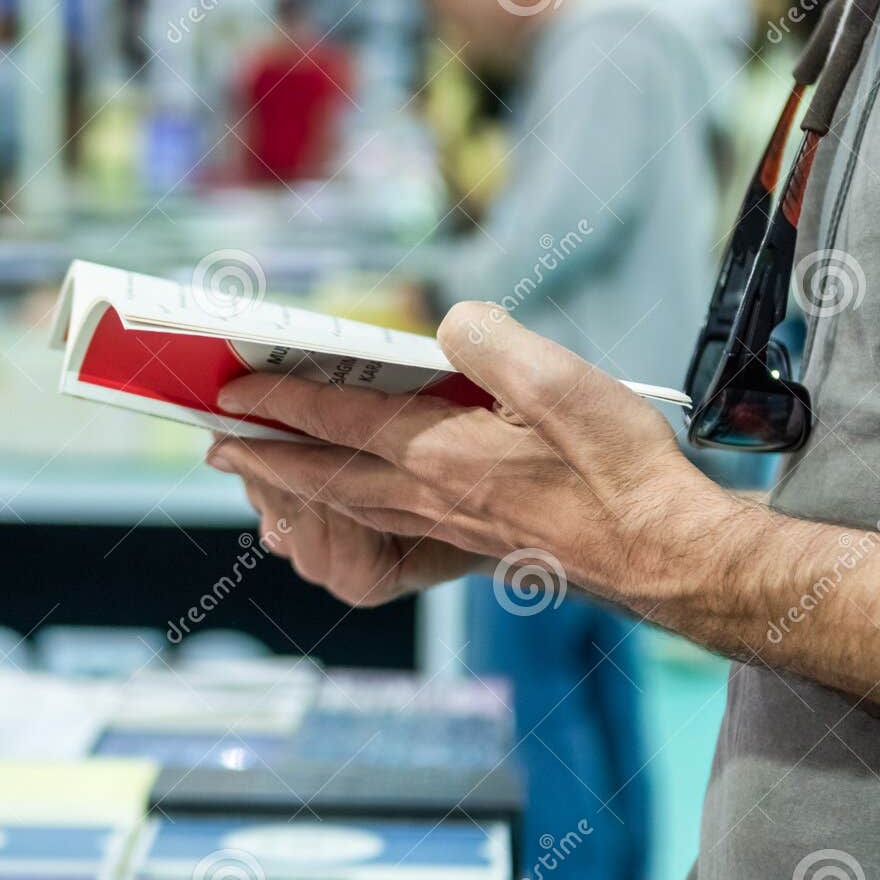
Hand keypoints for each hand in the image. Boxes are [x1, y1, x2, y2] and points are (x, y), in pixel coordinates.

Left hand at [206, 302, 730, 609]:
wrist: (663, 554)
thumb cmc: (619, 467)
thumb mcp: (560, 380)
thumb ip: (490, 343)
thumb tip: (449, 324)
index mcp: (441, 453)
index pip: (336, 421)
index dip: (279, 400)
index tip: (231, 389)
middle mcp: (429, 495)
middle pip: (322, 474)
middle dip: (262, 458)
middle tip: (215, 445)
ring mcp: (446, 523)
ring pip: (347, 502)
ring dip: (294, 486)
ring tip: (260, 473)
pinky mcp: (468, 539)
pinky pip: (381, 523)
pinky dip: (343, 507)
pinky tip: (344, 504)